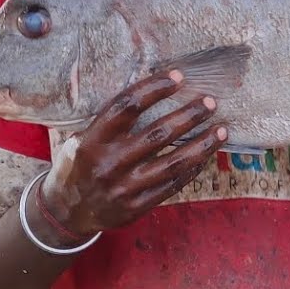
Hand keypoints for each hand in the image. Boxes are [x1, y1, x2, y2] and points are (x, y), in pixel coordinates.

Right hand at [37, 70, 227, 239]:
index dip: (154, 88)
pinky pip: (172, 184)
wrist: (68, 212)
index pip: (127, 106)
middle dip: (188, 116)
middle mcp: (109, 163)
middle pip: (158, 134)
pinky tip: (206, 154)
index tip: (178, 76)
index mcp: (93, 140)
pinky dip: (193, 168)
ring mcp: (124, 188)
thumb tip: (153, 91)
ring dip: (202, 144)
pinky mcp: (136, 207)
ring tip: (221, 130)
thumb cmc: (79, 164)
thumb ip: (111, 122)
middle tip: (209, 103)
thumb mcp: (82, 138)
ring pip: (173, 162)